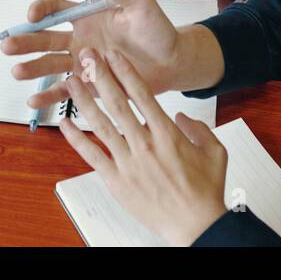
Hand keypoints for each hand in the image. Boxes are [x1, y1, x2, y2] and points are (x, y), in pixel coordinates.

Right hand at [1, 0, 182, 111]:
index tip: (33, 17)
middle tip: (6, 46)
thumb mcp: (139, 3)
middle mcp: (79, 38)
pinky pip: (65, 90)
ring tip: (15, 72)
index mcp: (86, 15)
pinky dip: (48, 96)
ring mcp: (82, 63)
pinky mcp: (89, 85)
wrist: (172, 60)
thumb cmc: (156, 28)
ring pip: (50, 64)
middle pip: (44, 38)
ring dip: (31, 67)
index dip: (40, 11)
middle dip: (25, 41)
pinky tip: (32, 100)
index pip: (54, 9)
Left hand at [60, 47, 228, 245]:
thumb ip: (198, 127)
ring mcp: (128, 162)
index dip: (125, 71)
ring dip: (84, 101)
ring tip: (71, 82)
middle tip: (87, 58)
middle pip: (117, 103)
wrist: (196, 224)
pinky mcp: (117, 180)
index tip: (114, 55)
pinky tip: (65, 124)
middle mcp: (144, 144)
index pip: (142, 94)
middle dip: (100, 76)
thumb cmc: (206, 190)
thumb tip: (180, 115)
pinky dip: (76, 139)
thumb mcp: (215, 151)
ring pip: (100, 125)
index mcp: (167, 133)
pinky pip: (92, 156)